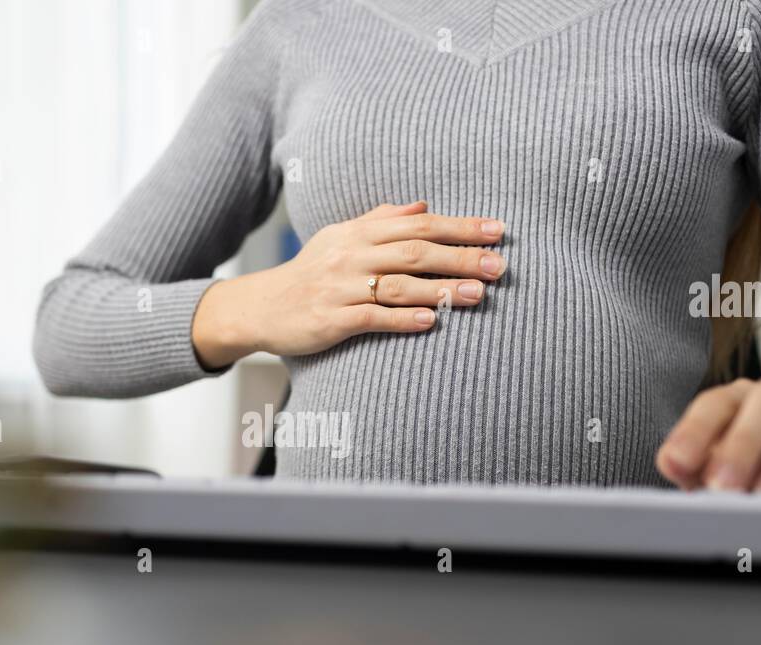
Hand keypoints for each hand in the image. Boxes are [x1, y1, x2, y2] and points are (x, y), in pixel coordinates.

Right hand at [191, 200, 505, 367]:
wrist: (262, 306)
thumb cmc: (309, 273)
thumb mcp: (340, 238)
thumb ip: (381, 220)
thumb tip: (423, 205)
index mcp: (358, 232)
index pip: (417, 223)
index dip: (459, 225)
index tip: (496, 230)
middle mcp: (351, 255)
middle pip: (415, 251)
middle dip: (460, 256)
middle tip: (499, 265)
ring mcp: (341, 287)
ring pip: (399, 285)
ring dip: (442, 289)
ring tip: (478, 294)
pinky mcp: (332, 319)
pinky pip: (373, 317)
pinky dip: (404, 320)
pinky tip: (432, 322)